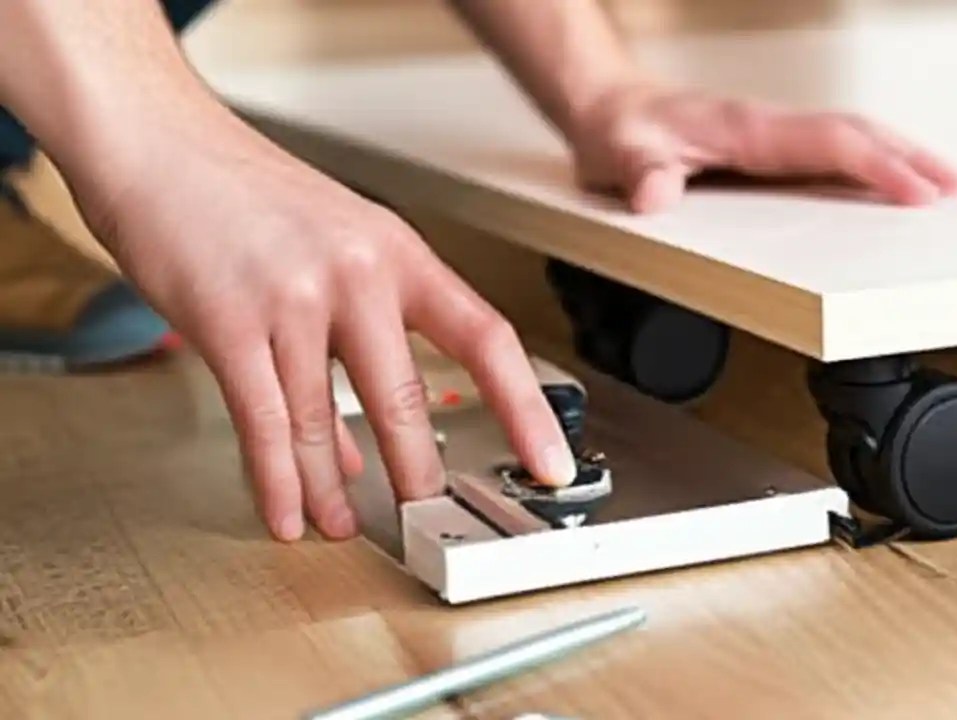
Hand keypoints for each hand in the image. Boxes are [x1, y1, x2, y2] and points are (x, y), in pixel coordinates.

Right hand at [70, 108, 577, 541]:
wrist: (161, 143)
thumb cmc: (250, 197)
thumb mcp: (333, 256)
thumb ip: (358, 347)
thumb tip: (360, 450)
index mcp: (399, 253)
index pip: (486, 338)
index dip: (526, 408)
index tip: (549, 461)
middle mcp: (358, 273)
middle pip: (406, 397)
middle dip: (418, 474)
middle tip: (428, 520)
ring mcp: (295, 297)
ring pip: (327, 422)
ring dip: (334, 491)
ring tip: (341, 525)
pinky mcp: (230, 322)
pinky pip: (266, 424)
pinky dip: (278, 481)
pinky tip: (286, 512)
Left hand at [565, 81, 956, 212]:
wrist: (608, 108)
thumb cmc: (620, 134)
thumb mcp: (621, 156)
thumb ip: (643, 176)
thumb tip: (656, 196)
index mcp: (747, 129)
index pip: (829, 143)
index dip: (877, 167)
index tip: (919, 192)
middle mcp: (769, 125)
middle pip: (858, 133)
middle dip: (914, 158)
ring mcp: (775, 132)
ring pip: (854, 136)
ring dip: (905, 156)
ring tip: (951, 185)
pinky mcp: (772, 144)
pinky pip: (836, 147)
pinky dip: (875, 159)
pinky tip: (893, 179)